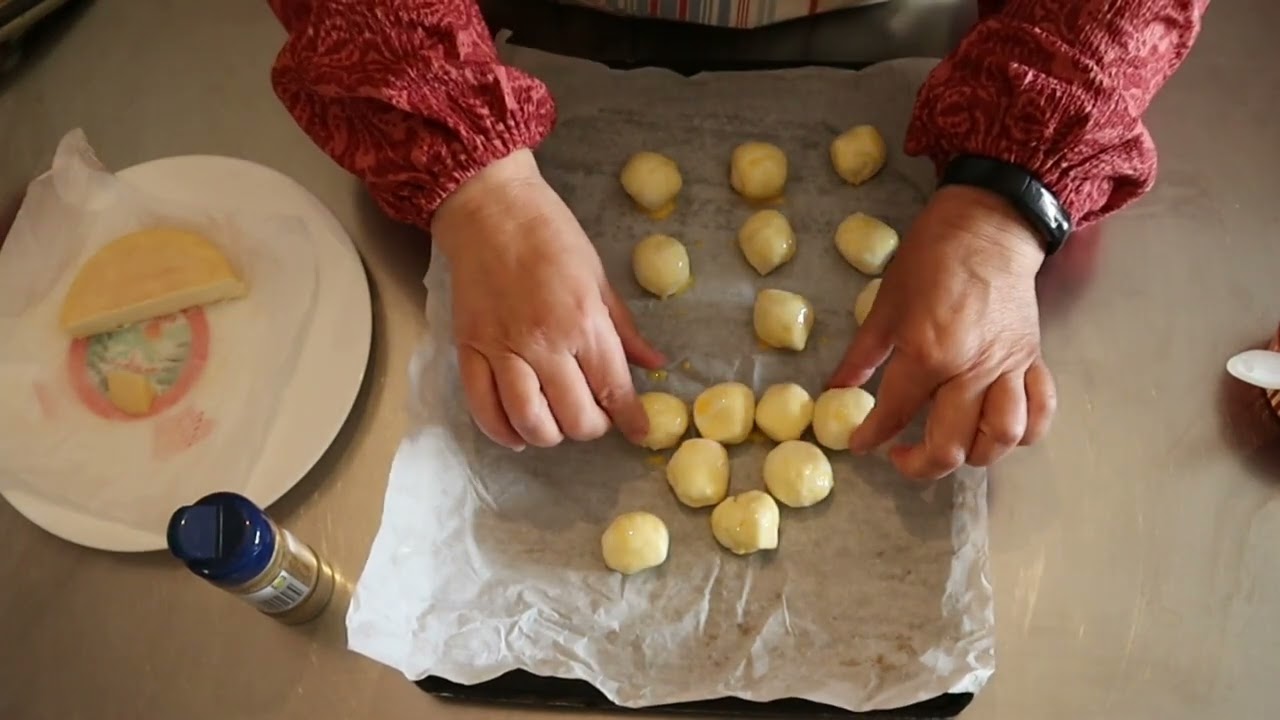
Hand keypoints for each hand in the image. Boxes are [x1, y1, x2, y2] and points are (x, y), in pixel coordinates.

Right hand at [431, 150, 665, 449]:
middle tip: (594, 416)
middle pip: (574, 417)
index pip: (613, 390)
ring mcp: (502, 349)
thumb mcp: (599, 276)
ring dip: (549, 435)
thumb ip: (623, 328)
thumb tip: (653, 363)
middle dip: (591, 427)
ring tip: (557, 424)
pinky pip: (483, 408)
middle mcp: (544, 342)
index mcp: (584, 321)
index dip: (629, 419)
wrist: (490, 207)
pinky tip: (517, 433)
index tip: (638, 431)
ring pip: (530, 422)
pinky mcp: (469, 349)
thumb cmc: (550, 233)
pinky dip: (502, 431)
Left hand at [829, 185, 1057, 479]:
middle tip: (901, 458)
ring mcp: (1008, 368)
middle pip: (952, 445)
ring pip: (1001, 438)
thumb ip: (861, 355)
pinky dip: (1024, 433)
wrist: (988, 225)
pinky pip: (1040, 411)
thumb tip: (835, 390)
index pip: (896, 414)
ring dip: (974, 456)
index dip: (871, 436)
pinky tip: (998, 433)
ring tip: (951, 448)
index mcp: (929, 353)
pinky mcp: (1033, 360)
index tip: (859, 445)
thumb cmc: (930, 258)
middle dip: (921, 465)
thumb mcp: (885, 304)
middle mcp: (971, 369)